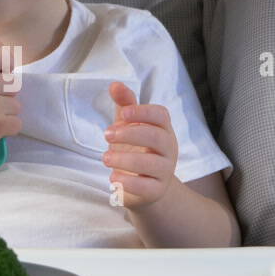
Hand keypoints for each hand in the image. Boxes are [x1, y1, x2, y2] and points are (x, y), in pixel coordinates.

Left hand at [102, 82, 177, 209]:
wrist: (146, 187)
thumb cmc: (136, 150)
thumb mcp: (129, 126)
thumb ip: (125, 105)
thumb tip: (115, 84)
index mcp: (162, 129)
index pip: (161, 116)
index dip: (143, 112)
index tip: (124, 113)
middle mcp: (168, 149)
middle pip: (157, 137)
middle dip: (130, 134)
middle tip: (106, 134)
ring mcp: (164, 171)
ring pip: (151, 164)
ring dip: (125, 159)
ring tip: (106, 157)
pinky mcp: (155, 191)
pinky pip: (145, 186)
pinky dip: (128, 182)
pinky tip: (113, 178)